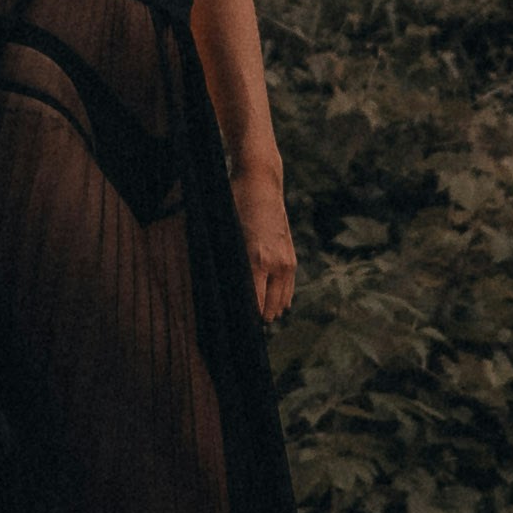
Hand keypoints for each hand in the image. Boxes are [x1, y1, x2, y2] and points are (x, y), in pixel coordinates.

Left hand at [232, 161, 296, 325]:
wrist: (261, 182)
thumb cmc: (234, 204)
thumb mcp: (224, 233)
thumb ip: (227, 264)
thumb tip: (221, 291)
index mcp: (256, 260)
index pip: (253, 303)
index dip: (244, 318)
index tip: (234, 330)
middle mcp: (275, 263)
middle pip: (270, 306)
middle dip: (257, 318)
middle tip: (242, 330)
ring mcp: (286, 260)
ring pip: (282, 300)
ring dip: (271, 311)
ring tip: (259, 321)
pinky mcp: (291, 255)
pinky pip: (289, 286)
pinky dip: (282, 298)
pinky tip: (276, 307)